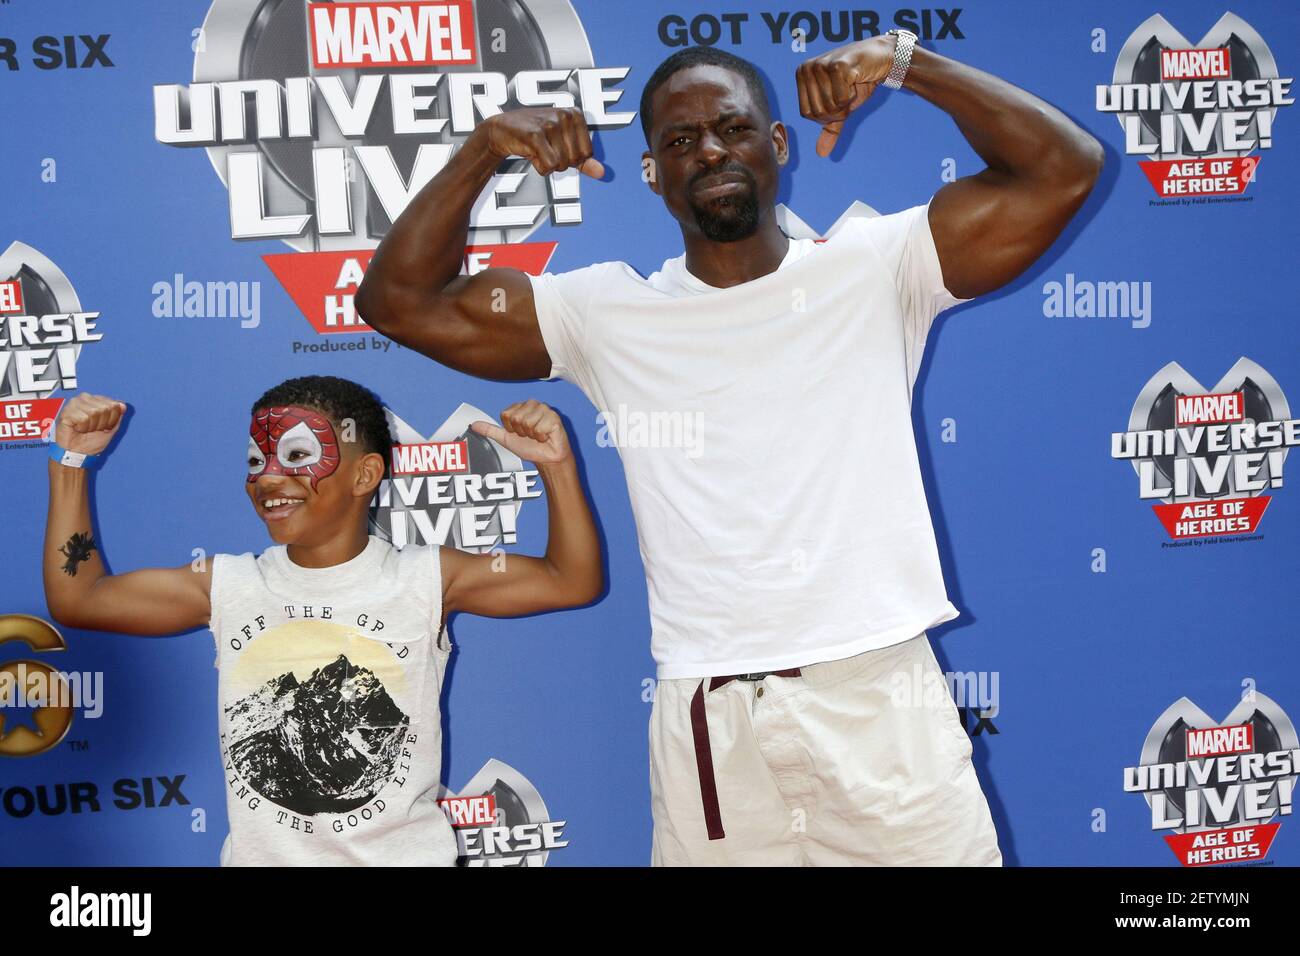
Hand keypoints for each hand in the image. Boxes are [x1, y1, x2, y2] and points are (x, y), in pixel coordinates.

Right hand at [55, 393, 126, 455]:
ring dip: (92, 426)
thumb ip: (118, 415)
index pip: (114, 404)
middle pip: (105, 408)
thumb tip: (122, 404)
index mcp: (97, 400)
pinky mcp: (66, 411)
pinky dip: (83, 427)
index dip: (112, 419)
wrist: (77, 453)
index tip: (104, 426)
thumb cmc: (92, 442)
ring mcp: (74, 403)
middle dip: (102, 423)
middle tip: (93, 429)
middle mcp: (85, 398)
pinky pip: (83, 418)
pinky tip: (77, 429)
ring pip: (94, 412)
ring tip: (84, 429)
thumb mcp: (111, 428)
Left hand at [471, 399, 570, 463]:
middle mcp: (533, 405)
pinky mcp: (554, 417)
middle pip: (516, 417)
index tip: (519, 433)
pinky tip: (546, 437)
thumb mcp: (506, 439)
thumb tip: (474, 425)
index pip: (506, 414)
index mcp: (521, 407)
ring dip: (532, 435)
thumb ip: (490, 430)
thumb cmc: (530, 448)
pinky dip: (542, 437)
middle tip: (530, 436)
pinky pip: (540, 428)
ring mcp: (545, 410)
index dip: (510, 428)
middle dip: (522, 432)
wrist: (547, 459)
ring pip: (528, 422)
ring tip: (539, 436)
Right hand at [479, 107, 605, 177]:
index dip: (572, 158)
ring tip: (537, 149)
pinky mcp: (535, 134)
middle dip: (559, 163)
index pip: (587, 154)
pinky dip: (539, 168)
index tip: (557, 146)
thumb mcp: (562, 145)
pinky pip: (549, 166)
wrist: (502, 130)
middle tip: (545, 148)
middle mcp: (565, 115)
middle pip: (574, 160)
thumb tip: (602, 173)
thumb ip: (583, 160)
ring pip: (561, 165)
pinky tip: (531, 153)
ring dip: (547, 165)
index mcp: (576, 115)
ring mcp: (550, 123)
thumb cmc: (534, 136)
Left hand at [796, 36, 896, 157]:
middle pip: (818, 112)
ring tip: (852, 84)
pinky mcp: (837, 66)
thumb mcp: (842, 107)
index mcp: (802, 74)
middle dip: (837, 110)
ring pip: (830, 107)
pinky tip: (856, 79)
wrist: (882, 58)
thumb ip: (829, 127)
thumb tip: (821, 154)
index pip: (808, 114)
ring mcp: (820, 65)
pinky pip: (841, 99)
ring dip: (846, 103)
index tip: (839, 99)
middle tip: (848, 92)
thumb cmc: (859, 81)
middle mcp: (807, 68)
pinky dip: (852, 96)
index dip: (827, 115)